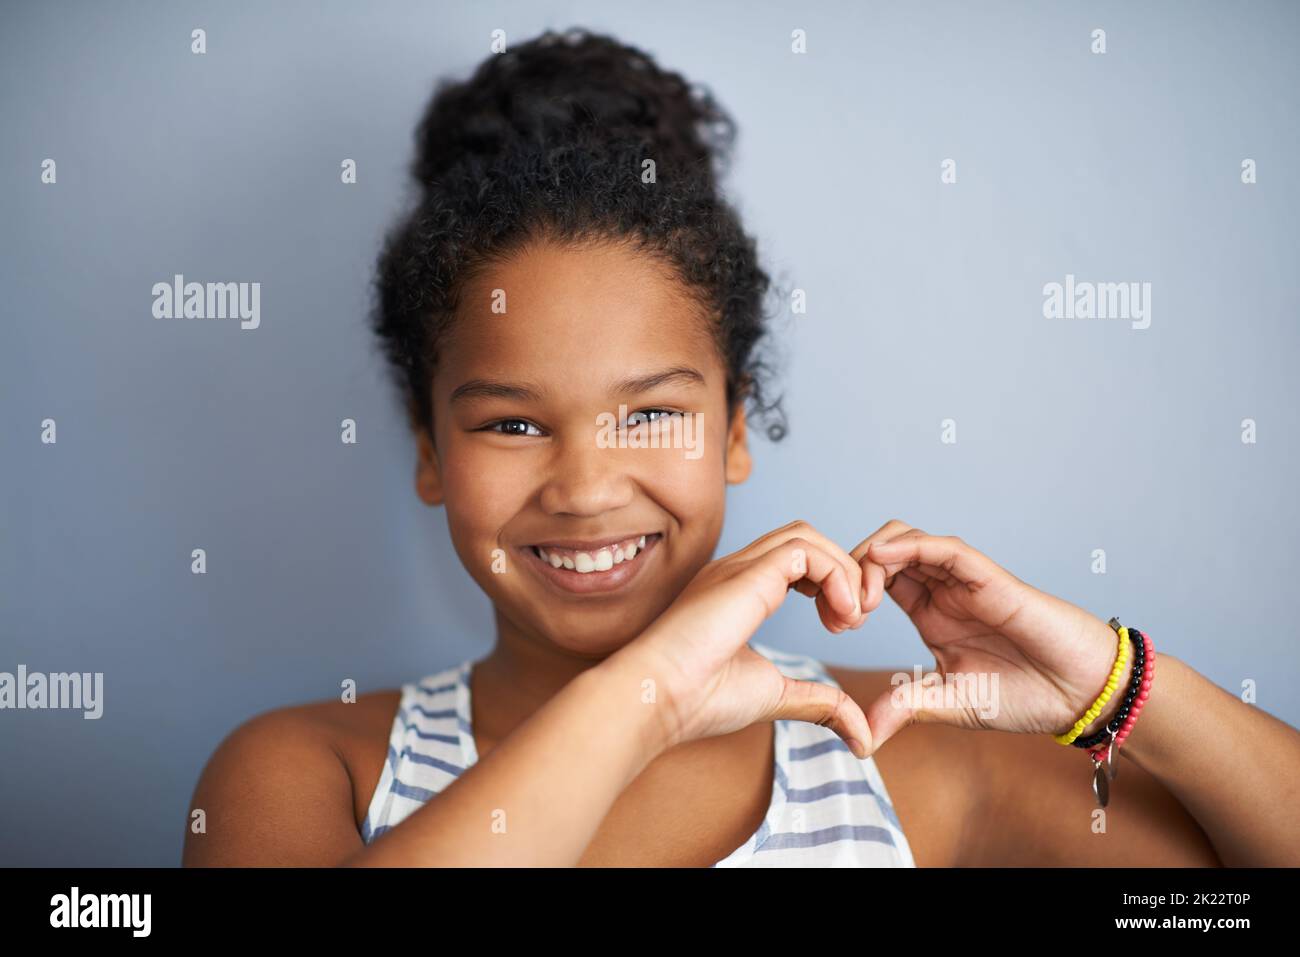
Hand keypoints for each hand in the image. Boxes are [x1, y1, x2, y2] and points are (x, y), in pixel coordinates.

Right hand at [621, 520, 873, 756]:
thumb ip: (818, 703)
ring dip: (843, 572)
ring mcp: (739, 568)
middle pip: (804, 539)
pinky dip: (835, 576)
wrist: (659, 699)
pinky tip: (839, 617)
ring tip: (850, 618)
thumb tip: (861, 736)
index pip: (795, 559)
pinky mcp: (747, 574)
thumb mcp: (775, 696)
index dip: (830, 583)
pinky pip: (804, 550)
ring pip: (806, 536)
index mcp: (738, 592)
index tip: (842, 627)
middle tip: (854, 620)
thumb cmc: (699, 700)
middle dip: (843, 572)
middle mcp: (737, 571)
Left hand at [851, 519, 1126, 750]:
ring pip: (909, 540)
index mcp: (930, 613)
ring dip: (874, 557)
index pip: (877, 580)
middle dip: (850, 570)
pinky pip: (944, 548)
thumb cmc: (1026, 694)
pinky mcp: (989, 578)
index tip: (832, 623)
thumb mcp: (951, 703)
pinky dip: (910, 546)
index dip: (847, 589)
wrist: (1081, 695)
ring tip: (859, 598)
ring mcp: (965, 581)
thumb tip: (862, 735)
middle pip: (884, 552)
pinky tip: (882, 559)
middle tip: (840, 612)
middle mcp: (943, 590)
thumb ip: (907, 707)